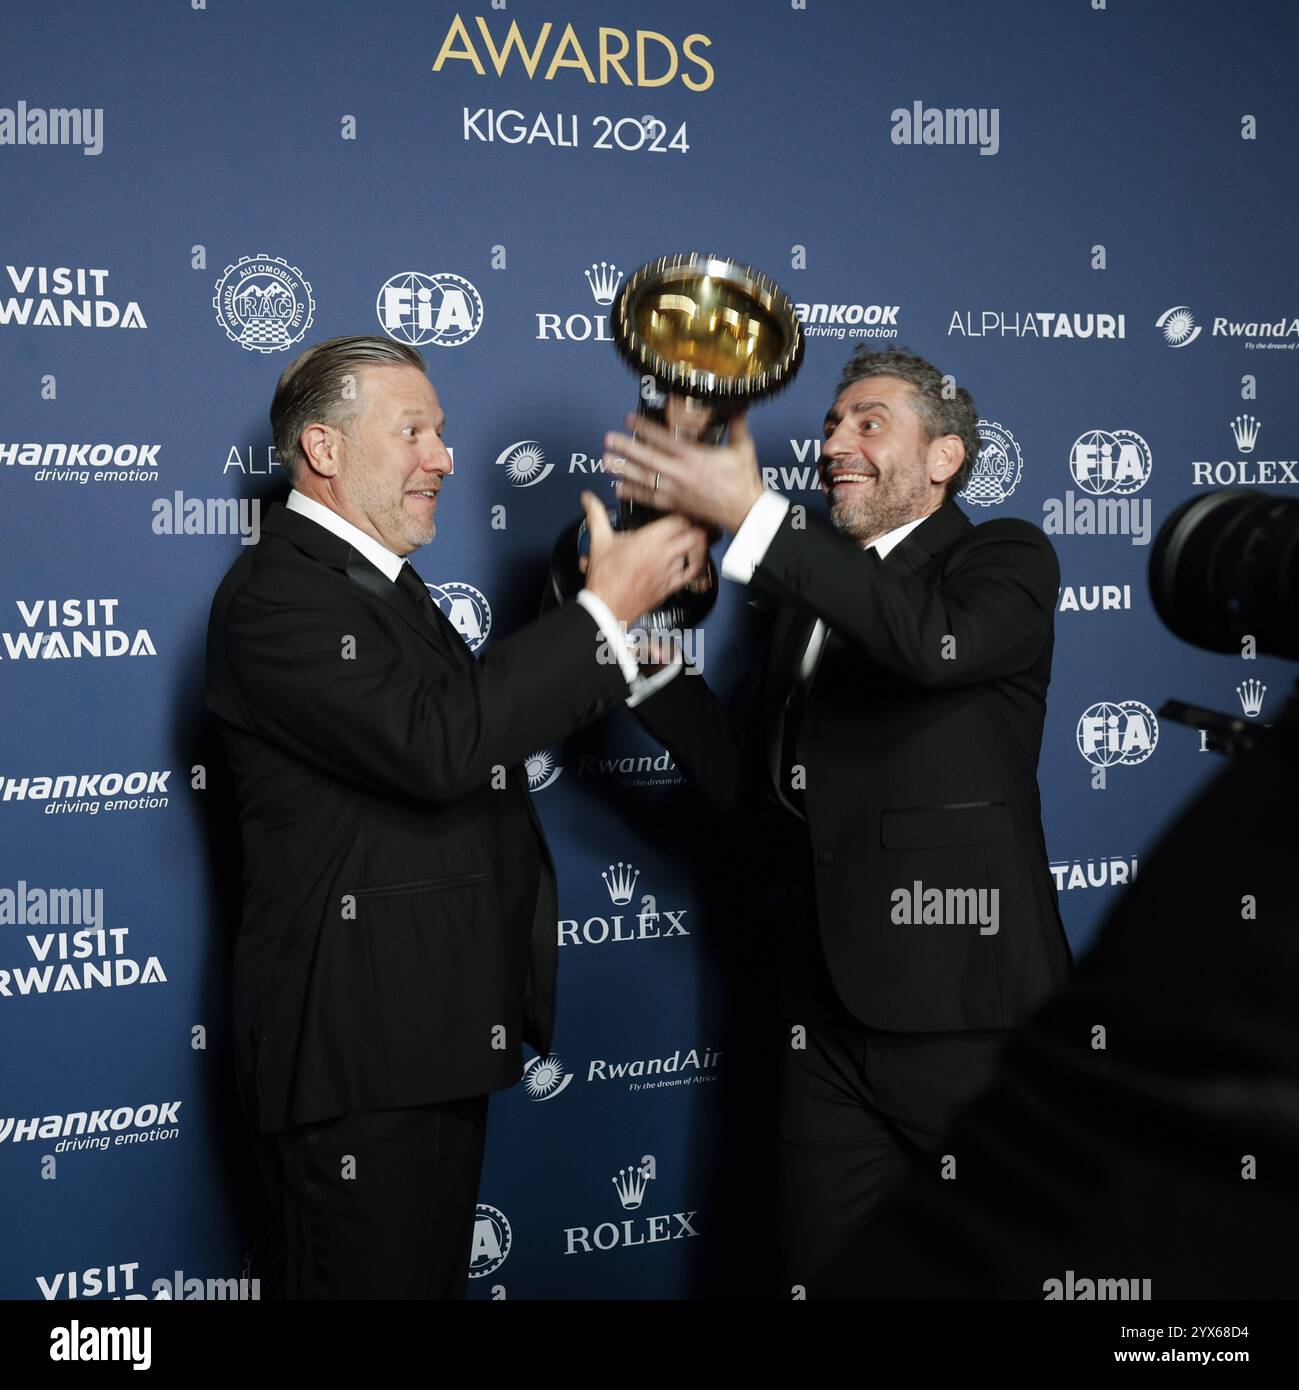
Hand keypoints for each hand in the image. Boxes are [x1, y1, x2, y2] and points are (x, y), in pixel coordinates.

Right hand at [580, 492, 709, 625]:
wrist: (607, 608)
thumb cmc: (605, 578)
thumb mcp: (600, 541)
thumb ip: (596, 515)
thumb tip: (588, 499)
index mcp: (649, 540)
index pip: (680, 519)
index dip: (688, 510)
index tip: (688, 506)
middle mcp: (664, 554)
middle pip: (696, 535)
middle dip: (702, 526)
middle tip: (703, 519)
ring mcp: (669, 571)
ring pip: (698, 553)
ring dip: (702, 544)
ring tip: (703, 536)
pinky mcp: (671, 586)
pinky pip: (692, 573)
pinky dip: (699, 564)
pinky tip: (697, 560)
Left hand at [605, 411, 764, 533]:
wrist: (744, 511)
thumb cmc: (743, 480)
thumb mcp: (742, 447)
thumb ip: (737, 423)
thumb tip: (738, 400)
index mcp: (695, 457)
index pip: (664, 440)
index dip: (644, 428)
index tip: (629, 419)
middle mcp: (681, 474)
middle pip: (647, 459)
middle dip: (626, 448)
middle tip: (608, 439)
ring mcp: (676, 491)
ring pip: (644, 479)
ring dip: (623, 470)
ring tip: (606, 462)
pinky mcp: (675, 505)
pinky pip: (650, 499)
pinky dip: (633, 493)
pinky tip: (618, 488)